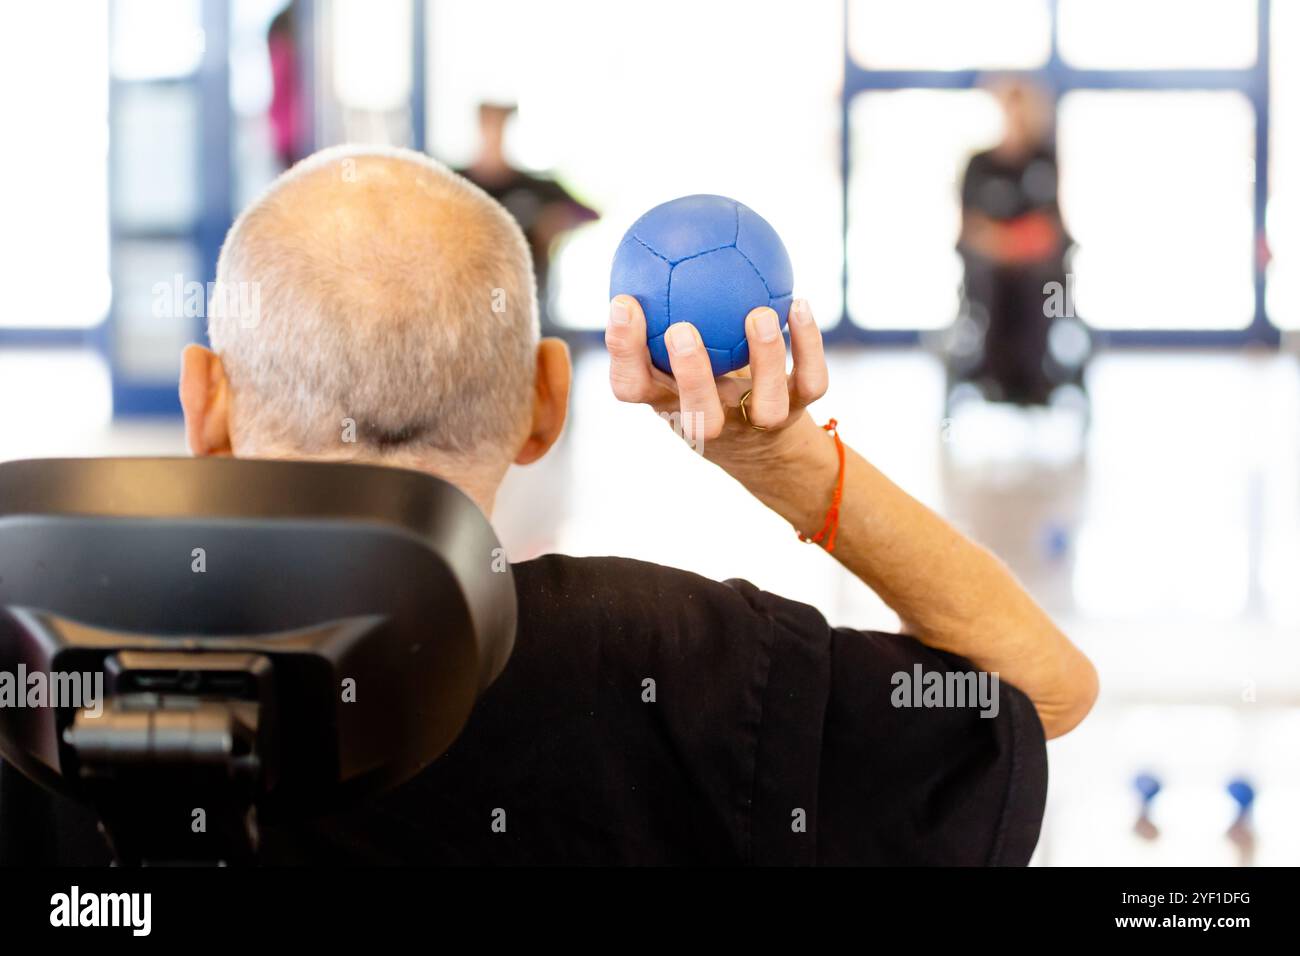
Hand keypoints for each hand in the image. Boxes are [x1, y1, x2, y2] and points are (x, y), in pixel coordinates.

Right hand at [605, 294, 827, 474]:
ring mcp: (758, 422)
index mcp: (669, 403)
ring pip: (767, 405)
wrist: (756, 439)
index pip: (632, 386)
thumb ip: (656, 308)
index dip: (623, 351)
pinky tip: (798, 303)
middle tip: (681, 328)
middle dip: (690, 375)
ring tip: (759, 314)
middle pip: (698, 414)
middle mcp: (711, 421)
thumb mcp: (667, 350)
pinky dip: (808, 345)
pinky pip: (810, 381)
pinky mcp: (799, 412)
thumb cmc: (699, 377)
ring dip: (765, 360)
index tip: (623, 301)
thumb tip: (643, 239)